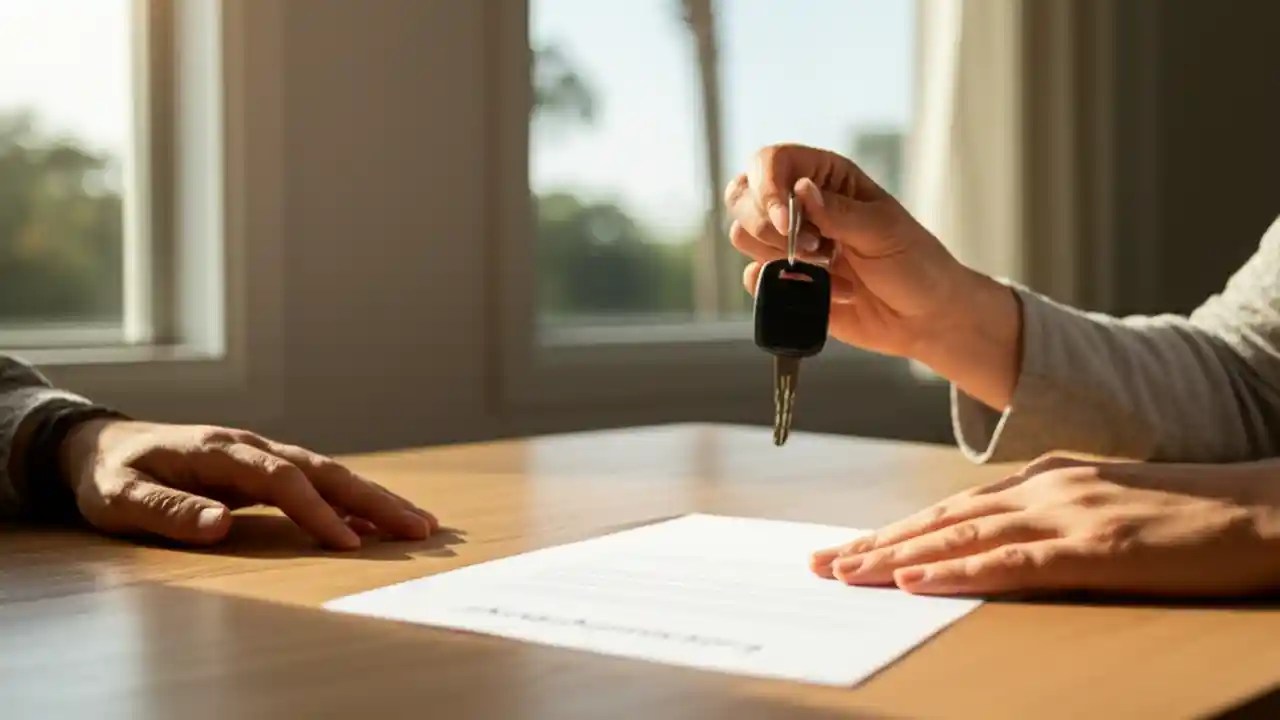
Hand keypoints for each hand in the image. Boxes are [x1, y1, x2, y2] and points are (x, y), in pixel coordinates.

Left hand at [59, 419, 437, 548]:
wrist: (100, 444)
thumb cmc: (110, 475)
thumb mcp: (120, 498)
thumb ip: (167, 511)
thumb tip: (221, 524)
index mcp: (220, 450)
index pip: (282, 478)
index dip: (317, 510)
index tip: (349, 544)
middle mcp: (251, 447)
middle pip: (324, 470)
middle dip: (374, 499)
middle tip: (419, 527)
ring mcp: (262, 455)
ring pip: (330, 473)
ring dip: (374, 498)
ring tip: (418, 523)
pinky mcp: (265, 469)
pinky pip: (318, 483)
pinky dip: (352, 500)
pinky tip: (377, 522)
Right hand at [725, 144, 1021, 408]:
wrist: (924, 317)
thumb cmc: (915, 264)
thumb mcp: (884, 231)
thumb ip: (840, 212)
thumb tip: (800, 190)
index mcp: (826, 178)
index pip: (771, 161)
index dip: (767, 187)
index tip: (786, 222)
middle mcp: (799, 206)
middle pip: (741, 196)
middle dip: (767, 226)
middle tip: (815, 248)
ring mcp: (789, 244)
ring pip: (742, 235)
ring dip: (776, 256)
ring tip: (825, 267)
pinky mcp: (785, 281)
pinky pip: (753, 279)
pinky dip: (779, 288)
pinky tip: (821, 291)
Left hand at [810, 456, 1279, 596]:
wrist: (1264, 508)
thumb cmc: (1189, 515)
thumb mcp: (1105, 506)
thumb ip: (1048, 517)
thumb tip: (993, 540)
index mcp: (1046, 479)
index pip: (950, 509)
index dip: (894, 531)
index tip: (847, 549)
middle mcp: (1046, 489)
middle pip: (940, 520)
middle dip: (875, 544)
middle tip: (820, 565)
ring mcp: (1069, 515)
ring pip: (961, 537)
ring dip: (897, 557)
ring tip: (845, 575)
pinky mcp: (1097, 548)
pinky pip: (1012, 562)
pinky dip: (958, 570)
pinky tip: (916, 581)